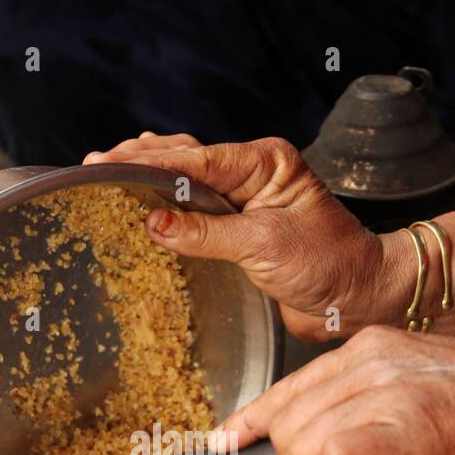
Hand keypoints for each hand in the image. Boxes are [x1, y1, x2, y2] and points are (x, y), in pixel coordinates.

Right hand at [85, 132, 401, 339]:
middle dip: (140, 161)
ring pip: (187, 178)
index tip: (105, 164)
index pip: (195, 158)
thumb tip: (154, 221)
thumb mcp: (264, 246)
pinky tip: (142, 203)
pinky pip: (196, 208)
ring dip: (149, 177)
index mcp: (266, 162)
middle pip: (186, 157)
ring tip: (108, 175)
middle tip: (94, 168)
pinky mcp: (241, 226)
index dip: (147, 162)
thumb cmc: (329, 265)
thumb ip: (207, 233)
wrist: (360, 297)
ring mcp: (247, 198)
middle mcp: (254, 173)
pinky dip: (166, 204)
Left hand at [211, 328, 454, 454]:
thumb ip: (364, 404)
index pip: (287, 385)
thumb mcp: (415, 390)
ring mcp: (382, 390)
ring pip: (301, 445)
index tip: (227, 441)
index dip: (251, 420)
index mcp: (369, 349)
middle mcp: (368, 361)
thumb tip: (321, 440)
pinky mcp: (397, 426)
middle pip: (286, 420)